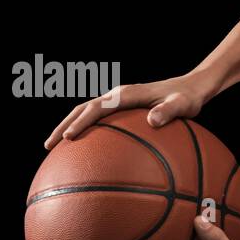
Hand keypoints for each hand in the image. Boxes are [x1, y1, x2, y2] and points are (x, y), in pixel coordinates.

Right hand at [43, 72, 216, 149]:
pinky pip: (98, 120)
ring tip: (55, 148)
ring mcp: (118, 102)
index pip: (97, 108)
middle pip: (82, 110)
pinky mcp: (121, 109)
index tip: (69, 138)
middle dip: (63, 126)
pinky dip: (85, 131)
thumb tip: (153, 120)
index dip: (81, 122)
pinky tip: (85, 151)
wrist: (191, 88)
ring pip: (85, 113)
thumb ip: (170, 111)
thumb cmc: (188, 98)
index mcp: (127, 95)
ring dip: (68, 127)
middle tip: (48, 146)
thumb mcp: (183, 104)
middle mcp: (117, 96)